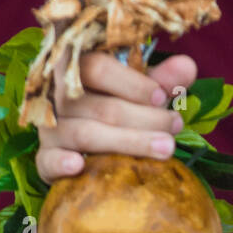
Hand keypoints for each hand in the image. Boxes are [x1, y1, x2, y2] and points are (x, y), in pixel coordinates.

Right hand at [35, 47, 195, 182]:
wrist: (82, 144)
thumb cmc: (115, 107)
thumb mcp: (138, 91)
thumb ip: (160, 80)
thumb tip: (187, 65)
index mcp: (75, 69)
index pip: (98, 68)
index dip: (133, 84)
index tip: (163, 97)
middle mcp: (56, 96)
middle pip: (100, 106)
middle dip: (145, 118)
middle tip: (175, 126)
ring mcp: (49, 128)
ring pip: (86, 133)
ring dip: (129, 142)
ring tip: (166, 149)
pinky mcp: (44, 158)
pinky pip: (47, 160)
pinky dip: (61, 163)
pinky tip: (79, 166)